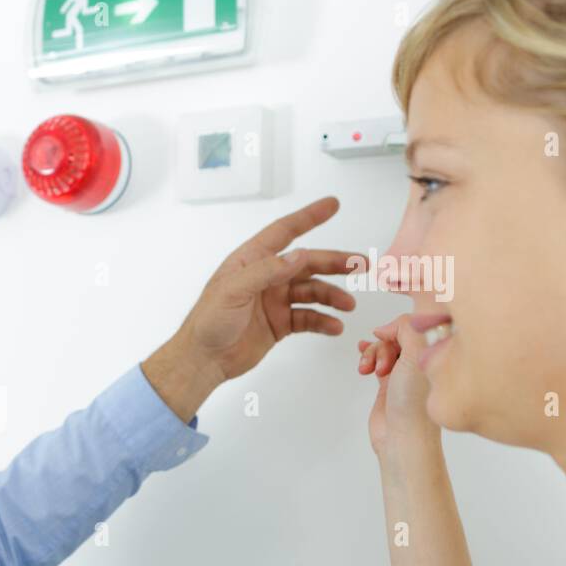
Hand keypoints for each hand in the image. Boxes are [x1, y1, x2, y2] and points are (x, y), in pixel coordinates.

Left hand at [142, 196, 361, 421]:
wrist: (204, 360)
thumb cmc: (209, 322)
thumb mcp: (233, 290)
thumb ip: (267, 271)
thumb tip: (299, 254)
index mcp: (251, 261)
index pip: (283, 232)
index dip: (309, 217)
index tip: (332, 205)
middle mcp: (266, 277)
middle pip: (307, 263)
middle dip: (335, 263)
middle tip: (361, 264)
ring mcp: (274, 300)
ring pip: (312, 291)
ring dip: (332, 296)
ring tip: (348, 305)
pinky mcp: (279, 323)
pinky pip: (308, 317)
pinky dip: (323, 320)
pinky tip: (334, 326)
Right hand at [356, 313, 438, 459]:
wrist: (401, 438)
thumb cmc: (414, 403)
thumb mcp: (415, 353)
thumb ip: (407, 327)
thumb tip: (388, 326)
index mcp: (437, 351)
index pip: (419, 321)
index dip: (399, 321)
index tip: (383, 328)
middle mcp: (424, 359)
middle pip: (398, 333)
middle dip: (384, 342)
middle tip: (384, 362)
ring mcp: (407, 371)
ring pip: (385, 346)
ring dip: (373, 352)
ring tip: (369, 370)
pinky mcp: (391, 382)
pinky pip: (377, 360)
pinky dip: (368, 357)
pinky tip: (361, 361)